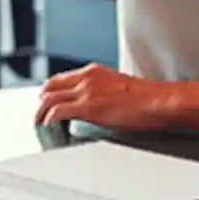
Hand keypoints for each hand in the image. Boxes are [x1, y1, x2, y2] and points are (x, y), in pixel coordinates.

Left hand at [35, 64, 172, 131]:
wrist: (160, 101)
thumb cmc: (148, 99)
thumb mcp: (119, 88)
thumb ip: (103, 92)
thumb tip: (99, 105)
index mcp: (94, 72)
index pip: (61, 79)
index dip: (50, 92)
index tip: (47, 102)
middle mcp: (86, 78)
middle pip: (50, 86)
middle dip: (41, 102)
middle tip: (38, 115)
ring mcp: (86, 91)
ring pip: (49, 98)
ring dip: (40, 113)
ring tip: (39, 124)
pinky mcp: (88, 107)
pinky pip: (58, 112)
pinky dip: (48, 119)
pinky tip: (47, 127)